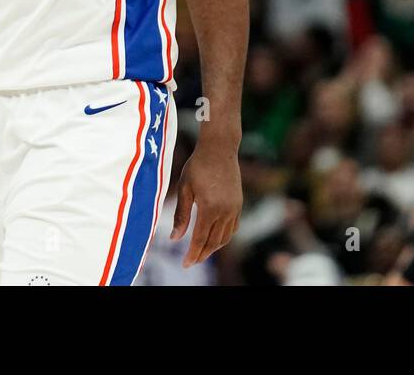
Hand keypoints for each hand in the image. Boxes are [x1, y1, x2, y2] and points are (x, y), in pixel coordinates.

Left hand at [170, 139, 241, 267]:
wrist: (220, 148)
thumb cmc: (198, 165)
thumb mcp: (184, 188)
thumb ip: (181, 214)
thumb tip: (174, 239)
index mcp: (210, 208)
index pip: (201, 239)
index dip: (193, 254)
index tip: (185, 265)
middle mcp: (225, 211)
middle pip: (214, 242)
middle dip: (202, 254)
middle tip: (191, 262)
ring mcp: (235, 208)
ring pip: (225, 237)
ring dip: (213, 247)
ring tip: (201, 252)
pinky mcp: (239, 203)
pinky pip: (233, 227)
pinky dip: (224, 237)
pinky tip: (215, 238)